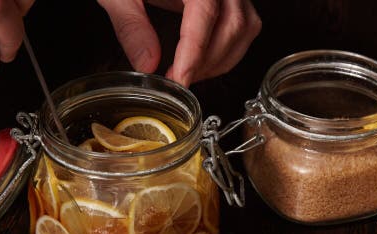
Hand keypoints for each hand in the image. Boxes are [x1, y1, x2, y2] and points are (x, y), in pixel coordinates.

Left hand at [98, 0, 260, 85]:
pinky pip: (245, 28)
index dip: (194, 52)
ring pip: (244, 29)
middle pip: (232, 25)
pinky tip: (202, 62)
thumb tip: (147, 63)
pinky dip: (227, 52)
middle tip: (177, 79)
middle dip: (205, 62)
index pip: (205, 13)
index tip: (179, 78)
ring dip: (219, 61)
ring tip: (188, 72)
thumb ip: (131, 25)